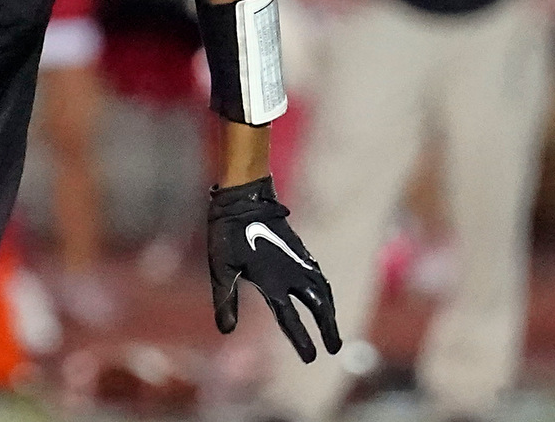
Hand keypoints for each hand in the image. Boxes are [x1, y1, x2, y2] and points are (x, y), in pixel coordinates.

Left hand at [207, 176, 340, 362]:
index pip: (290, 317)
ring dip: (330, 311)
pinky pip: (319, 277)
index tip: (312, 358)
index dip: (301, 339)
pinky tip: (324, 299)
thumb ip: (225, 300)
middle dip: (327, 328)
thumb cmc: (227, 233)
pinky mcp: (299, 250)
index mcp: (271, 280)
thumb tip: (226, 331)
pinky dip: (326, 293)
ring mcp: (298, 260)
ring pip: (322, 291)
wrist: (244, 197)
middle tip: (335, 349)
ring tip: (334, 329)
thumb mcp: (220, 268)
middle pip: (317, 306)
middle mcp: (291, 273)